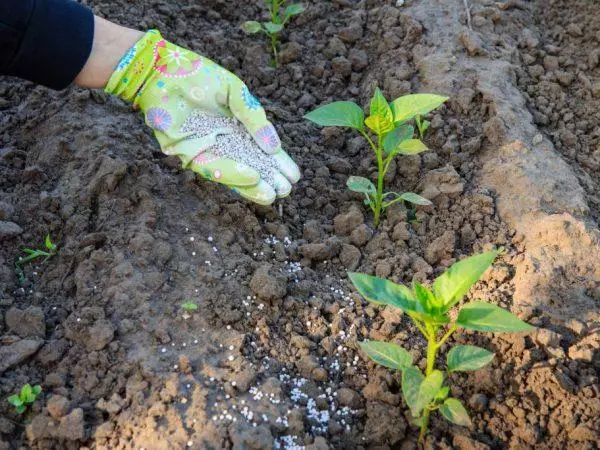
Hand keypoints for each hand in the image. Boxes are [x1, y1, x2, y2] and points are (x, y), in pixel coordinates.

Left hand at [104, 30, 299, 204]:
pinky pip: (213, 168)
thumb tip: (274, 147)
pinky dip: (232, 174)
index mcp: (238, 127)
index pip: (262, 150)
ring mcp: (208, 150)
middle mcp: (225, 142)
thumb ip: (253, 117)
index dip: (278, 162)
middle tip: (286, 191)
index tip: (294, 176)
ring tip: (272, 195)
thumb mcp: (235, 92)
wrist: (163, 71)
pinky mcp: (189, 154)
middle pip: (250, 165)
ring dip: (252, 185)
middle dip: (268, 179)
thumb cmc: (199, 76)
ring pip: (233, 173)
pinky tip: (252, 178)